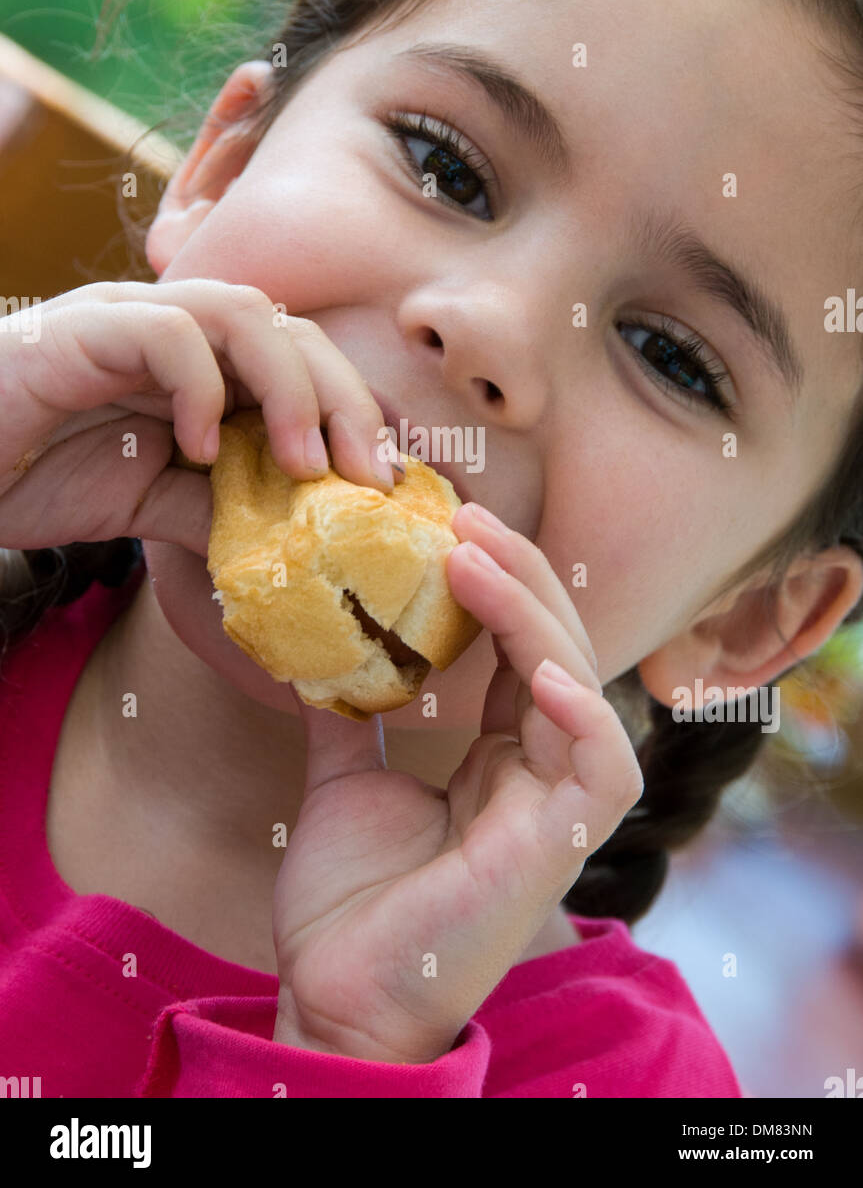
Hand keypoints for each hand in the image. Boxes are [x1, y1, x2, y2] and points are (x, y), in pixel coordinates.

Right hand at [0, 279, 397, 555]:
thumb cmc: (34, 471)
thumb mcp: (150, 505)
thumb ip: (220, 509)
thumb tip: (302, 541)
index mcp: (200, 364)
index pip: (301, 360)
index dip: (356, 410)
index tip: (391, 479)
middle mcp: (174, 330)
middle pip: (290, 329)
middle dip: (346, 399)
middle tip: (371, 474)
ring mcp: (128, 321)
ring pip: (241, 313)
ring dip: (289, 388)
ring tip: (303, 463)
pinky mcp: (80, 330)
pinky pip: (163, 330)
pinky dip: (199, 387)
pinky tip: (201, 448)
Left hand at [272, 503, 643, 1064]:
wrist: (336, 995)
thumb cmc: (351, 903)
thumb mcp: (343, 779)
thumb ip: (351, 710)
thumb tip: (318, 641)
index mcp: (500, 759)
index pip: (518, 650)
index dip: (494, 585)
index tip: (446, 524)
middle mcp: (537, 774)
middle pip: (554, 649)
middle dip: (517, 576)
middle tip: (462, 514)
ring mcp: (555, 810)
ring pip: (580, 687)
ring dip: (534, 617)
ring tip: (474, 556)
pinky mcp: (560, 849)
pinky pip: (602, 769)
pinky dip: (580, 712)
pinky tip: (535, 668)